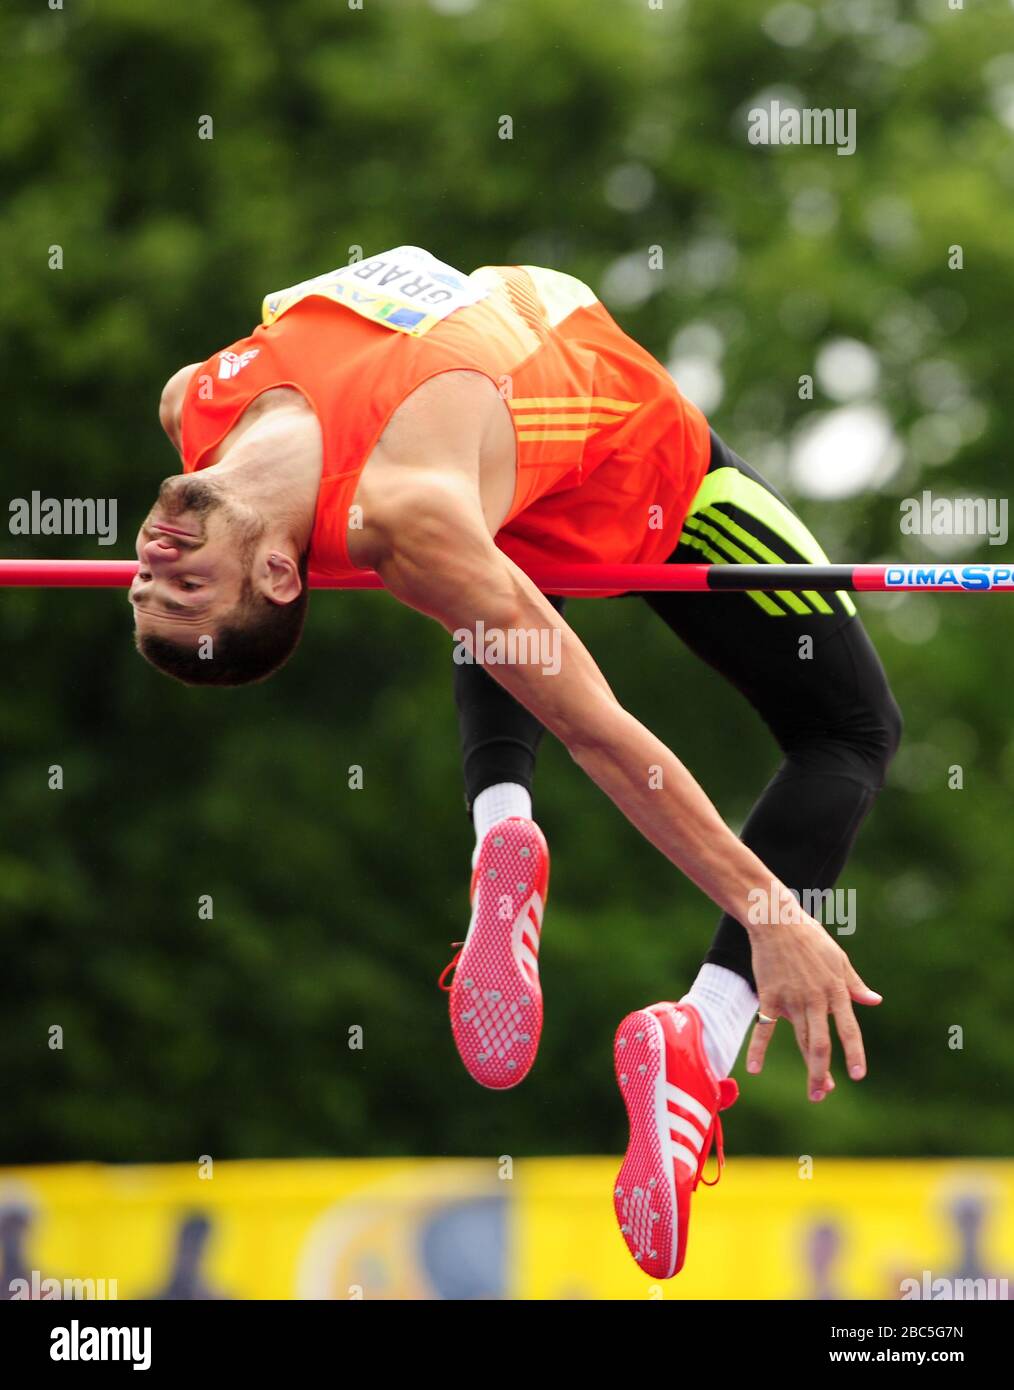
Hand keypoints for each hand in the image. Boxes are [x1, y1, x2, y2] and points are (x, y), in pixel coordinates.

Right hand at [745, 912, 881, 1101]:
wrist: (777, 921)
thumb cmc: (810, 938)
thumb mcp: (839, 959)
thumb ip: (855, 985)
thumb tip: (875, 1001)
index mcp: (836, 991)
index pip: (848, 1029)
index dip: (855, 1053)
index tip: (858, 1075)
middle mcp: (816, 999)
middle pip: (821, 1044)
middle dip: (823, 1073)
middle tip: (824, 1095)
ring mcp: (792, 999)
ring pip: (801, 1041)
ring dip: (808, 1069)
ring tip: (813, 1092)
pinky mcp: (770, 996)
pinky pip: (765, 1027)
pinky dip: (758, 1049)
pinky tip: (754, 1069)